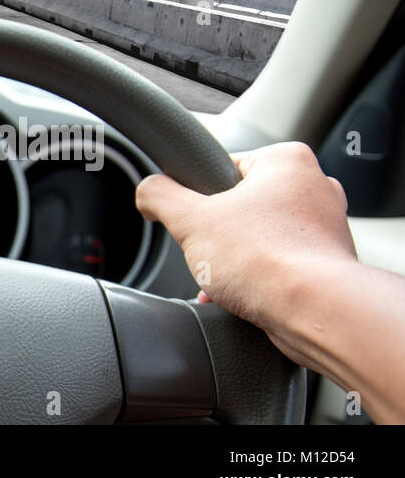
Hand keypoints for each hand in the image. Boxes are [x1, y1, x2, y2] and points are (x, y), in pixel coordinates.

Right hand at [135, 141, 356, 360]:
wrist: (318, 316)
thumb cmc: (269, 262)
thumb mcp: (189, 219)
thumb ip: (158, 195)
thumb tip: (148, 193)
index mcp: (287, 161)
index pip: (224, 166)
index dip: (200, 194)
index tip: (194, 217)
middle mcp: (316, 188)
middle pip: (242, 203)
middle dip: (219, 232)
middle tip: (211, 249)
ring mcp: (327, 228)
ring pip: (261, 236)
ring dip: (235, 259)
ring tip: (227, 280)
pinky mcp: (330, 264)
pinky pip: (280, 264)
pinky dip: (258, 278)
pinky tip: (242, 297)